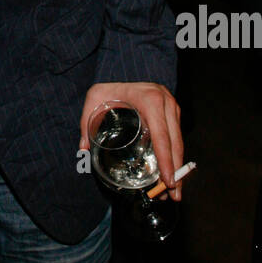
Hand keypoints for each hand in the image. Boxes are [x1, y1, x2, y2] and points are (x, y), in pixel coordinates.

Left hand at [80, 81, 183, 198]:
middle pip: (175, 143)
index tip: (168, 180)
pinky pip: (176, 136)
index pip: (162, 136)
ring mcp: (172, 106)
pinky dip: (175, 155)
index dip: (166, 160)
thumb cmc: (109, 86)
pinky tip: (171, 171)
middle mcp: (166, 102)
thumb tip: (83, 150)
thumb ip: (86, 123)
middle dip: (176, 171)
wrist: (124, 68)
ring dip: (178, 166)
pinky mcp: (173, 111)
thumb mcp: (94, 99)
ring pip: (179, 141)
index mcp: (150, 100)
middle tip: (173, 194)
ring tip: (173, 190)